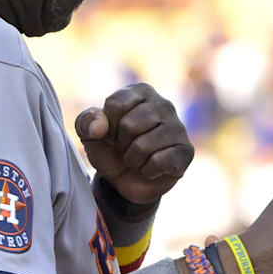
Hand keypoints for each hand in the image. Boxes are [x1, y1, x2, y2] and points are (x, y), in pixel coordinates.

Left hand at [76, 83, 194, 205]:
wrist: (127, 181)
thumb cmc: (111, 151)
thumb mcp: (91, 135)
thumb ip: (86, 122)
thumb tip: (100, 126)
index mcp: (141, 92)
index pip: (115, 104)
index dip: (107, 126)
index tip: (112, 134)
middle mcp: (164, 104)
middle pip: (129, 125)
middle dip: (121, 144)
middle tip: (126, 148)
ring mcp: (178, 127)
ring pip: (143, 146)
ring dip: (132, 160)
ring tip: (138, 159)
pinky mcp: (186, 151)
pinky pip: (158, 162)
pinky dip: (147, 171)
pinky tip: (151, 168)